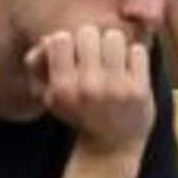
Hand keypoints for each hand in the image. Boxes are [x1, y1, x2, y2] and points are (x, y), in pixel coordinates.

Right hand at [23, 26, 154, 159]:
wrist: (112, 144)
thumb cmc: (79, 111)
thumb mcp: (51, 96)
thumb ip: (38, 66)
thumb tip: (47, 39)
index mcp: (62, 88)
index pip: (60, 39)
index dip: (68, 42)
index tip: (74, 56)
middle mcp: (87, 88)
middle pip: (88, 33)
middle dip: (93, 41)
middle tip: (96, 57)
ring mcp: (115, 88)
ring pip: (114, 37)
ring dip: (114, 45)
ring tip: (113, 61)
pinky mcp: (139, 89)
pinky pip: (138, 50)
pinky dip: (134, 56)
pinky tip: (130, 70)